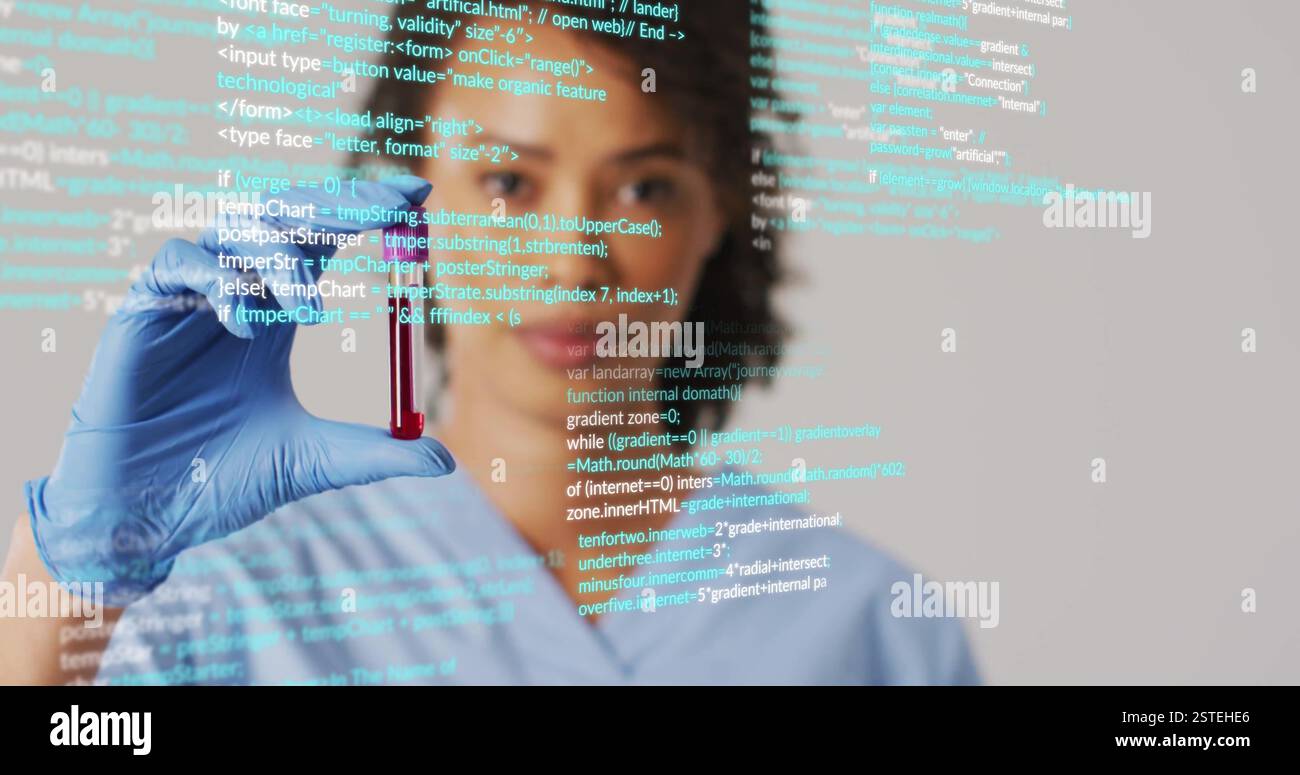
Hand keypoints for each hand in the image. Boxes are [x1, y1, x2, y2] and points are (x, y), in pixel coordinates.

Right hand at [24, 176, 453, 605]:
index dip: (366, 209)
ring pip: (237, 230)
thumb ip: (375, 454)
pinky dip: (220, 280)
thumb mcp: (312, 462)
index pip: (325, 239)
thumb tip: (446, 463)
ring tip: (309, 308)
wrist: (146, 516)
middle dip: (340, 205)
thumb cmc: (221, 481)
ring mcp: (189, 298)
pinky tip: (247, 324)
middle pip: (287, 217)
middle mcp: (237, 292)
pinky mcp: (143, 311)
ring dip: (282, 256)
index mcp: (278, 312)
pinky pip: (179, 262)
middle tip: (387, 207)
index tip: (418, 196)